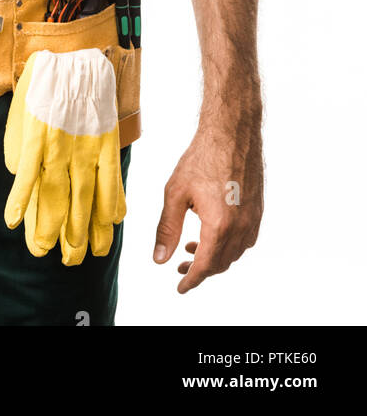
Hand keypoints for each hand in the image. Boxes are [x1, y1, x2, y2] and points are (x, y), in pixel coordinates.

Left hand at [153, 114, 262, 292]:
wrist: (231, 132)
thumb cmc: (202, 157)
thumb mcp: (175, 193)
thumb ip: (167, 228)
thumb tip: (160, 258)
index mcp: (219, 225)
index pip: (204, 266)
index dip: (191, 280)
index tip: (180, 287)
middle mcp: (241, 227)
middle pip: (221, 263)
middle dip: (201, 269)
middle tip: (180, 266)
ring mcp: (253, 219)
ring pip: (235, 253)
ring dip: (215, 257)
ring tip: (192, 246)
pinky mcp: (259, 209)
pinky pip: (246, 239)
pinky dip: (230, 245)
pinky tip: (215, 233)